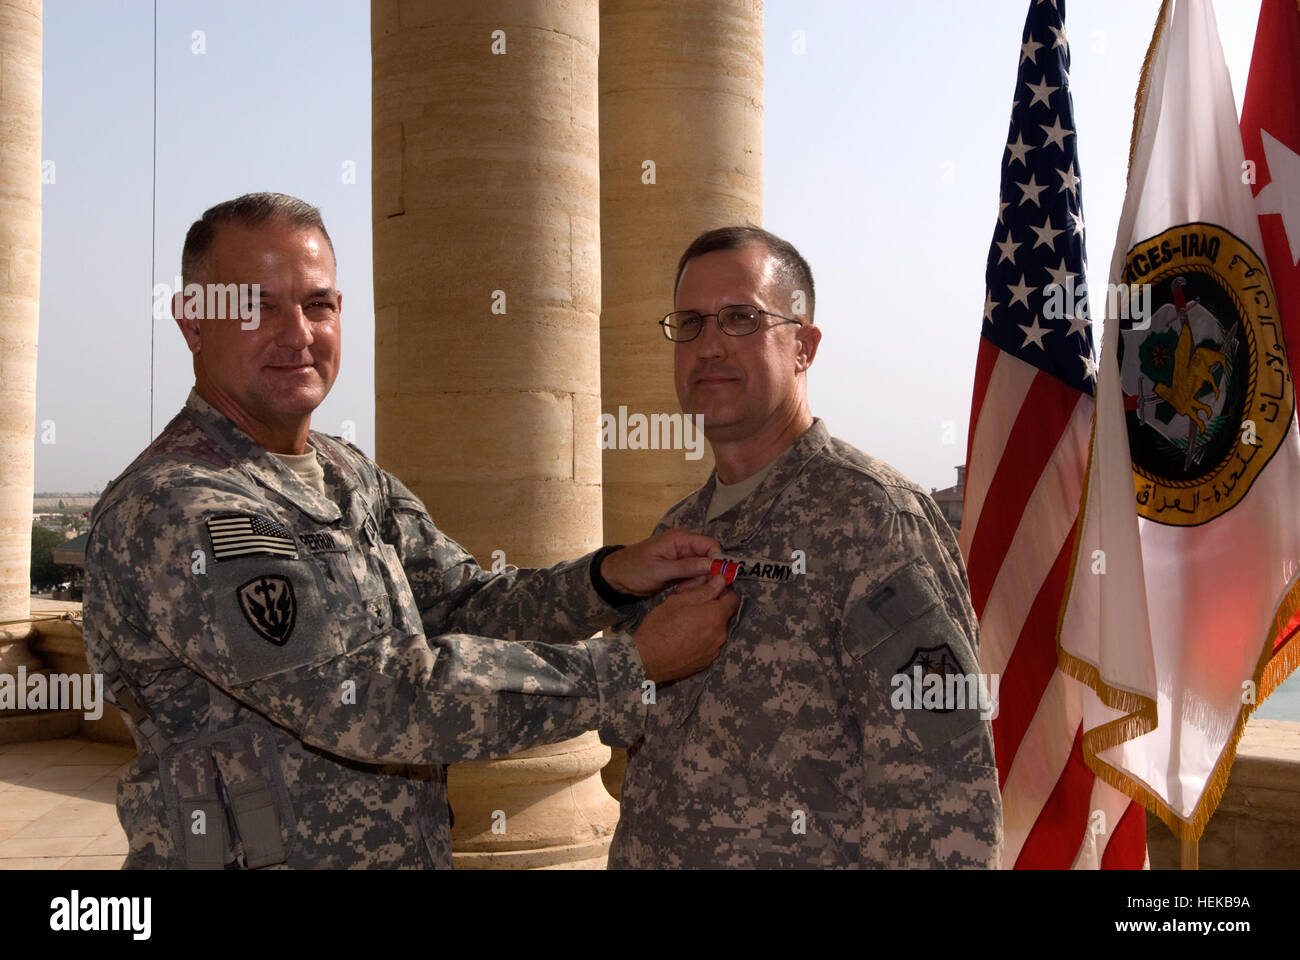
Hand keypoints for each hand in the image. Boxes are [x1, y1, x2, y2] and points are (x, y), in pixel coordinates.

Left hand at [600, 528, 719, 596]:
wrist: (617, 577)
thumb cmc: (633, 570)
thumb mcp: (659, 570)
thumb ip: (686, 567)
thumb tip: (712, 565)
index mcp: (679, 539)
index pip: (710, 545)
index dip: (716, 561)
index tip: (714, 579)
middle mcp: (684, 546)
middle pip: (709, 559)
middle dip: (704, 576)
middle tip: (689, 589)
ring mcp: (682, 558)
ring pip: (703, 570)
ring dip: (696, 583)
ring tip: (680, 591)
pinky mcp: (680, 569)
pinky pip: (694, 577)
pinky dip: (690, 585)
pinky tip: (678, 591)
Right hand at [631, 574, 738, 683]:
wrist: (646, 660)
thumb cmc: (659, 628)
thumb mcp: (678, 601)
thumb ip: (703, 591)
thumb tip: (720, 581)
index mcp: (715, 616)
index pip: (733, 600)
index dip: (723, 593)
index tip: (712, 591)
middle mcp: (720, 634)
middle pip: (723, 616)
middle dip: (712, 610)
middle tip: (691, 608)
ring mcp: (714, 650)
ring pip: (715, 631)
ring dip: (706, 626)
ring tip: (684, 625)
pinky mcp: (706, 662)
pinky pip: (709, 645)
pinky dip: (701, 640)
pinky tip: (684, 639)